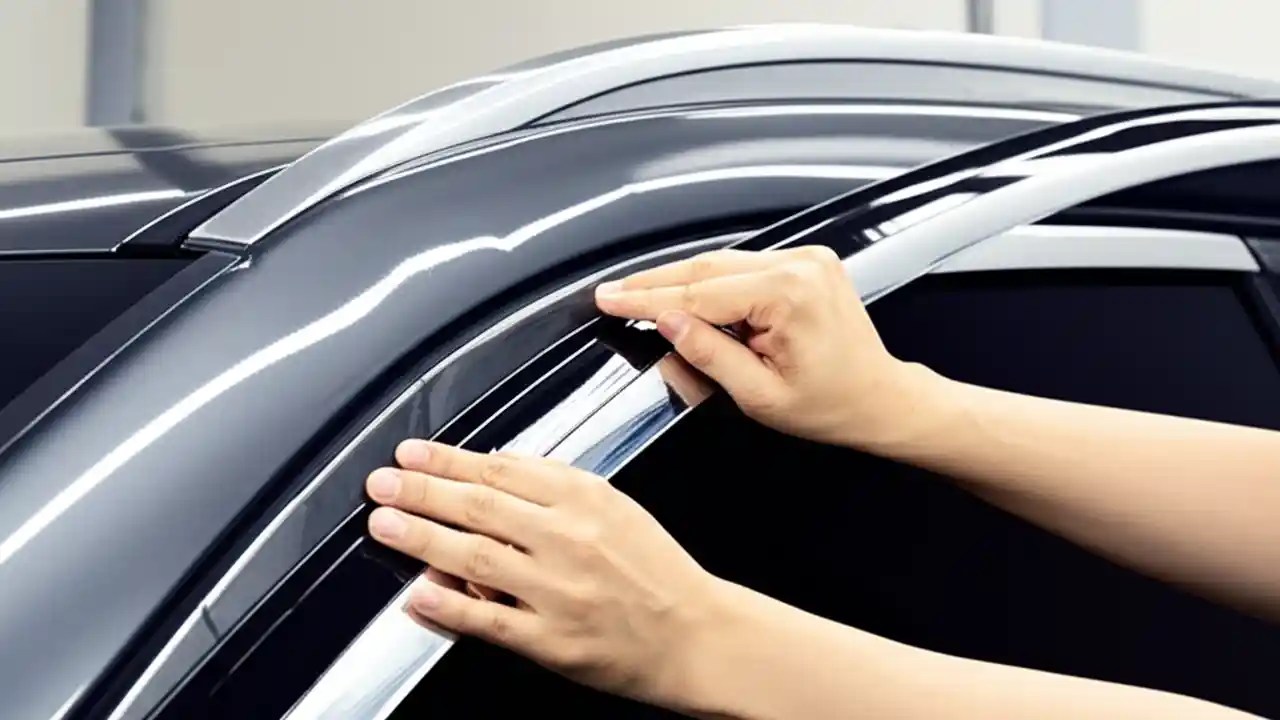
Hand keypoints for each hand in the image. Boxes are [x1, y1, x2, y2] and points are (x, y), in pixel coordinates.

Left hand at [365, 439, 722, 705]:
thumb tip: (496, 464)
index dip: (448, 459)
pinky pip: (488, 621)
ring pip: (475, 557)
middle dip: (421, 491)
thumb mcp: (616, 506)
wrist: (698, 635)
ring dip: (422, 537)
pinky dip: (448, 607)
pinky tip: (417, 593)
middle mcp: (570, 540)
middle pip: (480, 506)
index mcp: (586, 499)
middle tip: (382, 482)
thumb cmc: (658, 572)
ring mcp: (558, 592)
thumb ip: (557, 485)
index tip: (412, 453)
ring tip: (385, 523)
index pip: (501, 469)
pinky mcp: (552, 640)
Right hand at [594, 246, 931, 449]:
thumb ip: (709, 354)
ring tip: (637, 293)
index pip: (700, 295)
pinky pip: (743, 265)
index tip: (610, 298)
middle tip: (613, 291)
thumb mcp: (758, 394)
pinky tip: (682, 292)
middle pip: (706, 269)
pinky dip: (710, 280)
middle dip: (655, 282)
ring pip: (722, 263)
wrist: (879, 398)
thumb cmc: (830, 404)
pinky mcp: (805, 261)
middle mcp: (800, 265)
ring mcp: (805, 258)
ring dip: (680, 279)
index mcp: (789, 295)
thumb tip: (667, 322)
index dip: (648, 298)